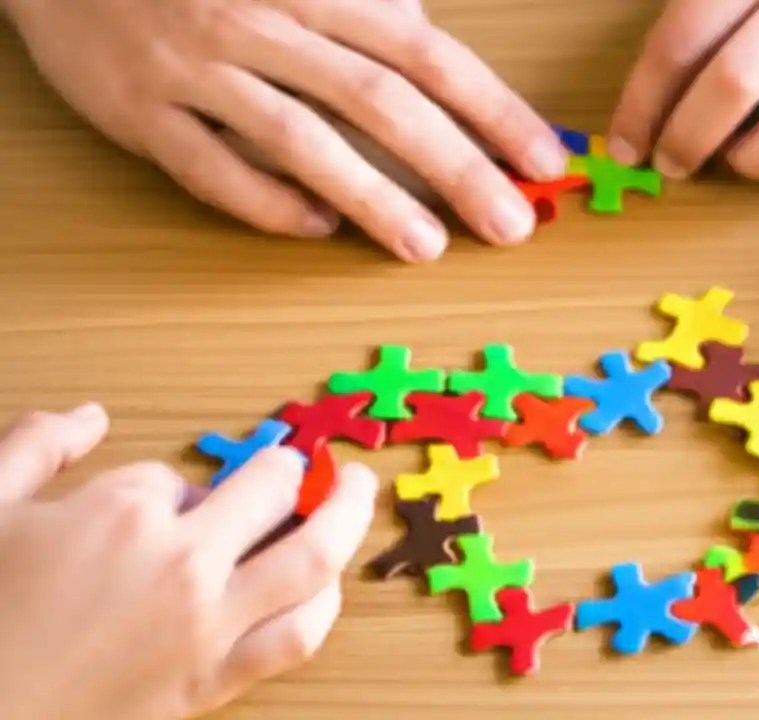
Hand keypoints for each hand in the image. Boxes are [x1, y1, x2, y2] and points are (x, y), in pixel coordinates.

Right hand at [0, 404, 376, 718]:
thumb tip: (91, 416)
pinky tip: (328, 586)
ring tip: (357, 493)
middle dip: (291, 472)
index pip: (176, 478)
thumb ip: (37, 448)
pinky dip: (323, 606)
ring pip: (310, 561)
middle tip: (311, 464)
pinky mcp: (213, 681)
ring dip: (346, 518)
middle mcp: (181, 563)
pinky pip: (295, 638)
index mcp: (123, 512)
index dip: (166, 488)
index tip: (155, 505)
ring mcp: (207, 625)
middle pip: (272, 494)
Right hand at [4, 0, 565, 260]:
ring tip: (428, 247)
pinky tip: (316, 230)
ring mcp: (197, 70)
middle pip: (377, 99)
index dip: (491, 108)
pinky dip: (265, 202)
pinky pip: (209, 169)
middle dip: (454, 166)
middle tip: (510, 225)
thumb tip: (430, 36)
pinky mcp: (139, 112)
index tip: (543, 159)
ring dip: (372, 197)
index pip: (424, 52)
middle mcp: (260, 22)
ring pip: (299, 139)